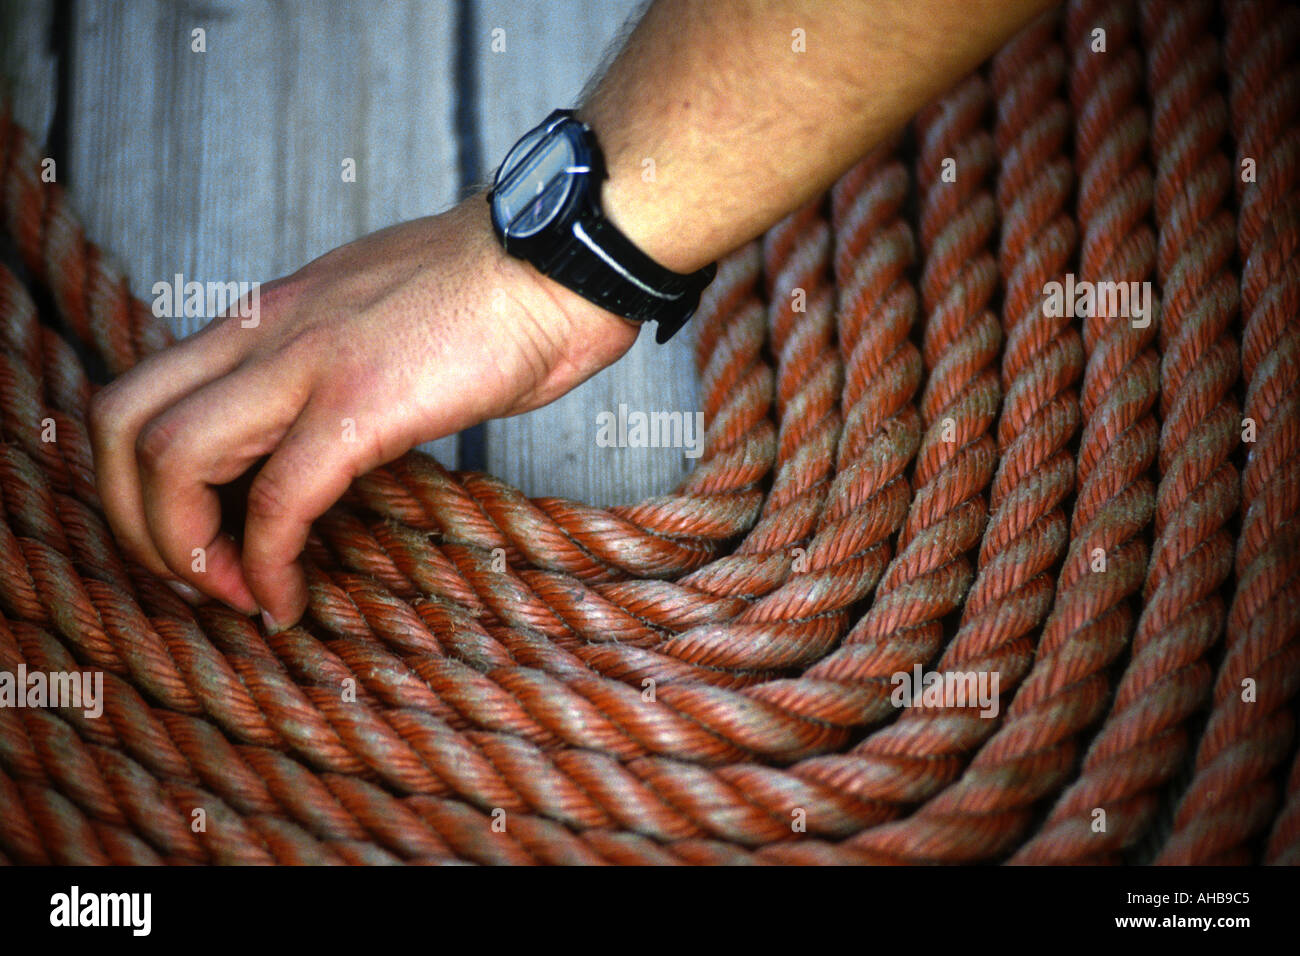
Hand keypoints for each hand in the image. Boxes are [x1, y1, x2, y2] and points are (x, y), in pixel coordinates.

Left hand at [89, 196, 638, 630]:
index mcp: (270, 314)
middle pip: (121, 421)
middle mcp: (266, 330)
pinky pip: (279, 503)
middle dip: (136, 521)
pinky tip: (290, 601)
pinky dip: (269, 568)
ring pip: (169, 459)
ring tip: (240, 595)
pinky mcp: (361, 404)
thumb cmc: (497, 292)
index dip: (141, 481)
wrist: (561, 257)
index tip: (200, 537)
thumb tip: (330, 429)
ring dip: (185, 551)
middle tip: (194, 576)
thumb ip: (335, 365)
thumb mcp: (382, 319)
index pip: (146, 389)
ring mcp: (307, 363)